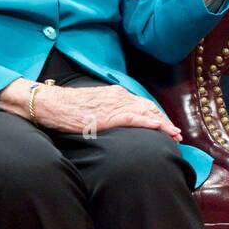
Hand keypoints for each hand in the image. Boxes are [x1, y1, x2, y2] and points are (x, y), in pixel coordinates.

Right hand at [32, 84, 183, 141]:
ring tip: (174, 135)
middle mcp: (119, 96)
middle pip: (149, 108)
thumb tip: (115, 121)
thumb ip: (107, 110)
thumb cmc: (68, 107)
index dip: (157, 115)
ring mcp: (114, 104)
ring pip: (146, 113)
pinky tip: (159, 127)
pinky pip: (134, 118)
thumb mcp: (93, 106)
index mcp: (116, 94)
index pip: (142, 104)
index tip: (166, 125)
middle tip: (177, 133)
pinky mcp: (108, 114)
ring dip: (162, 124)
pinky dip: (149, 122)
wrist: (52, 103)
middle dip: (164, 121)